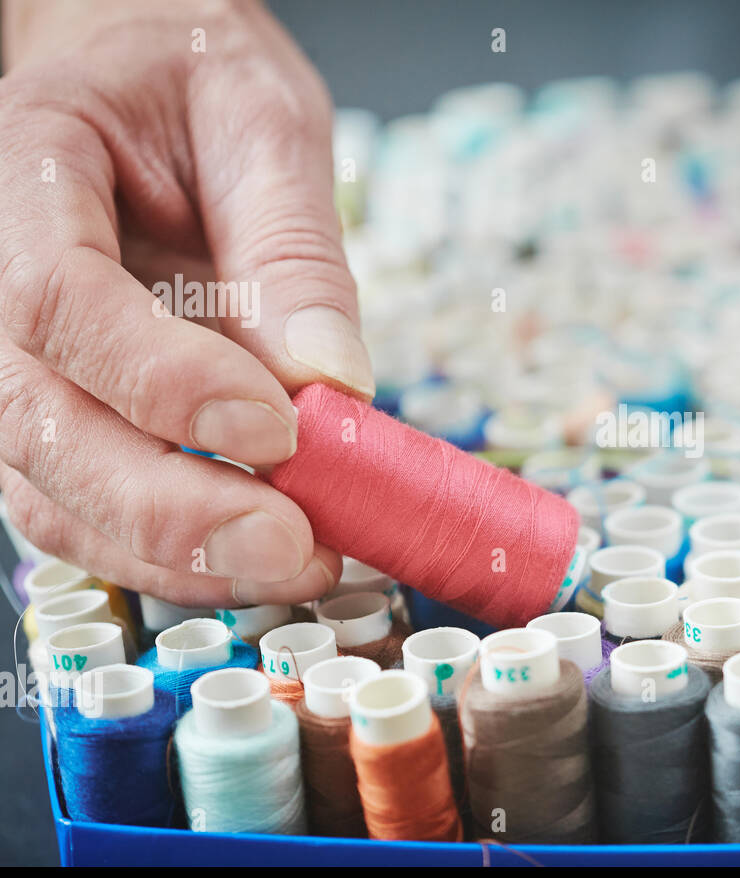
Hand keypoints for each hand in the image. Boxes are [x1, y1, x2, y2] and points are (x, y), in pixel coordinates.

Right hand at [0, 0, 373, 606]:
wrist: (138, 75)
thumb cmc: (191, 79)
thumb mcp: (262, 122)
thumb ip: (291, 248)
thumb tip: (331, 382)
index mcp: (26, 168)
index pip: (55, 301)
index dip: (162, 381)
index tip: (280, 429)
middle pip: (35, 422)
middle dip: (170, 506)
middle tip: (295, 546)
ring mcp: (8, 356)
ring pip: (49, 487)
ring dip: (172, 551)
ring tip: (294, 564)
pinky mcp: (53, 410)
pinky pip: (80, 505)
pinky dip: (166, 551)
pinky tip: (253, 560)